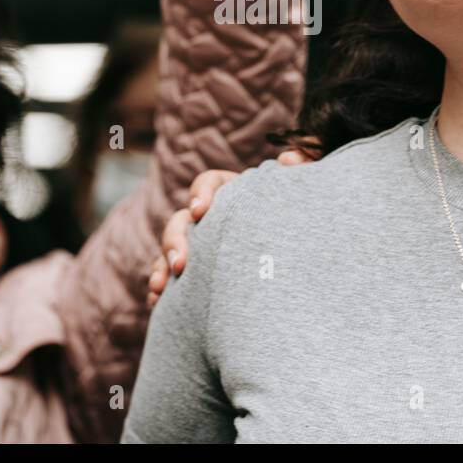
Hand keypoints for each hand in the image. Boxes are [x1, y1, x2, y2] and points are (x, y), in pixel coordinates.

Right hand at [146, 147, 316, 306]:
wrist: (298, 258)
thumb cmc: (299, 217)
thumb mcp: (304, 193)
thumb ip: (304, 166)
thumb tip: (289, 159)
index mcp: (232, 193)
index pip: (209, 183)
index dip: (202, 193)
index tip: (201, 211)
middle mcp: (209, 219)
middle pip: (181, 220)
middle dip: (176, 239)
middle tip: (181, 264)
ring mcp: (199, 246)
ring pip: (169, 251)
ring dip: (161, 266)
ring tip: (160, 287)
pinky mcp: (195, 273)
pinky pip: (170, 279)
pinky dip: (161, 288)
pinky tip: (158, 302)